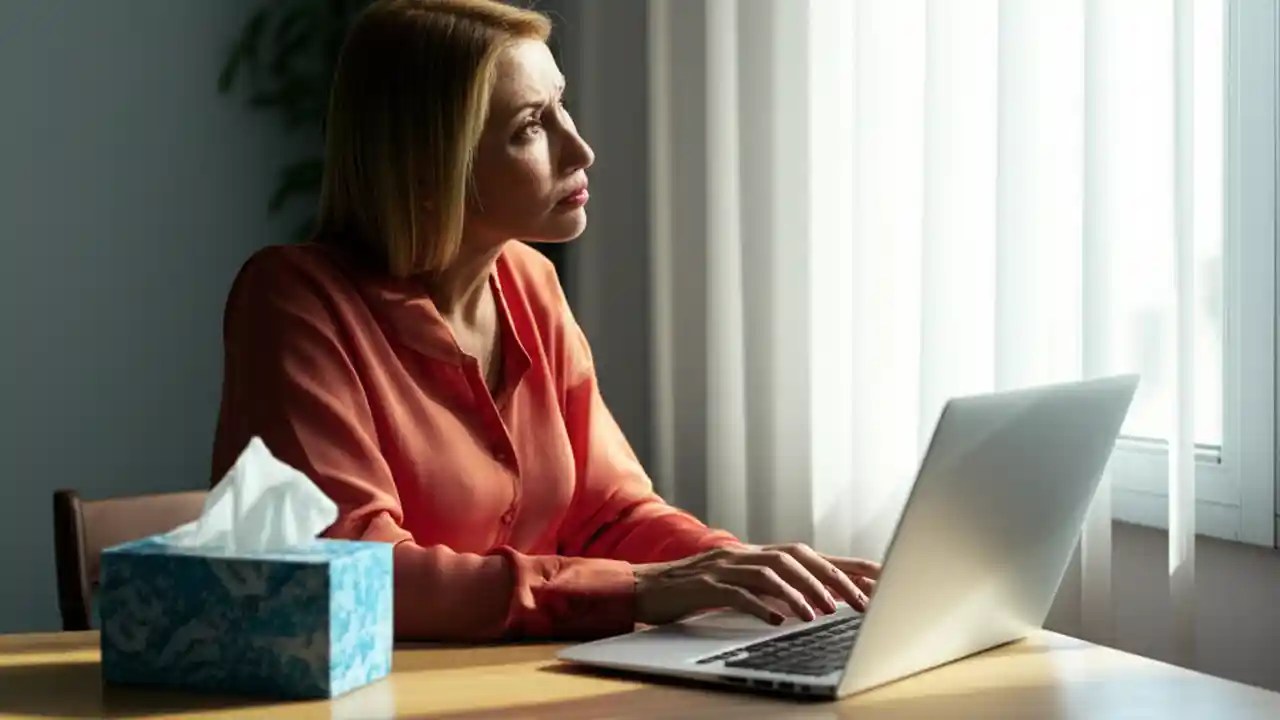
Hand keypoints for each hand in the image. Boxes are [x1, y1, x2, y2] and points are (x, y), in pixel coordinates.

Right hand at [633, 543, 880, 626]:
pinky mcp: (703, 584)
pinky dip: (761, 606)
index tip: (881, 580)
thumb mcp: (739, 586)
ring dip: (800, 593)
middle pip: (798, 557)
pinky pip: (737, 592)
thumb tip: (814, 602)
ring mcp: (724, 566)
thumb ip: (772, 589)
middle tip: (859, 605)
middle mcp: (745, 553)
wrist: (643, 586)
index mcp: (757, 554)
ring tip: (820, 615)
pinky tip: (778, 622)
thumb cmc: (694, 591)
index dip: (846, 565)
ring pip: (771, 572)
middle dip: (831, 579)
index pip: (812, 555)